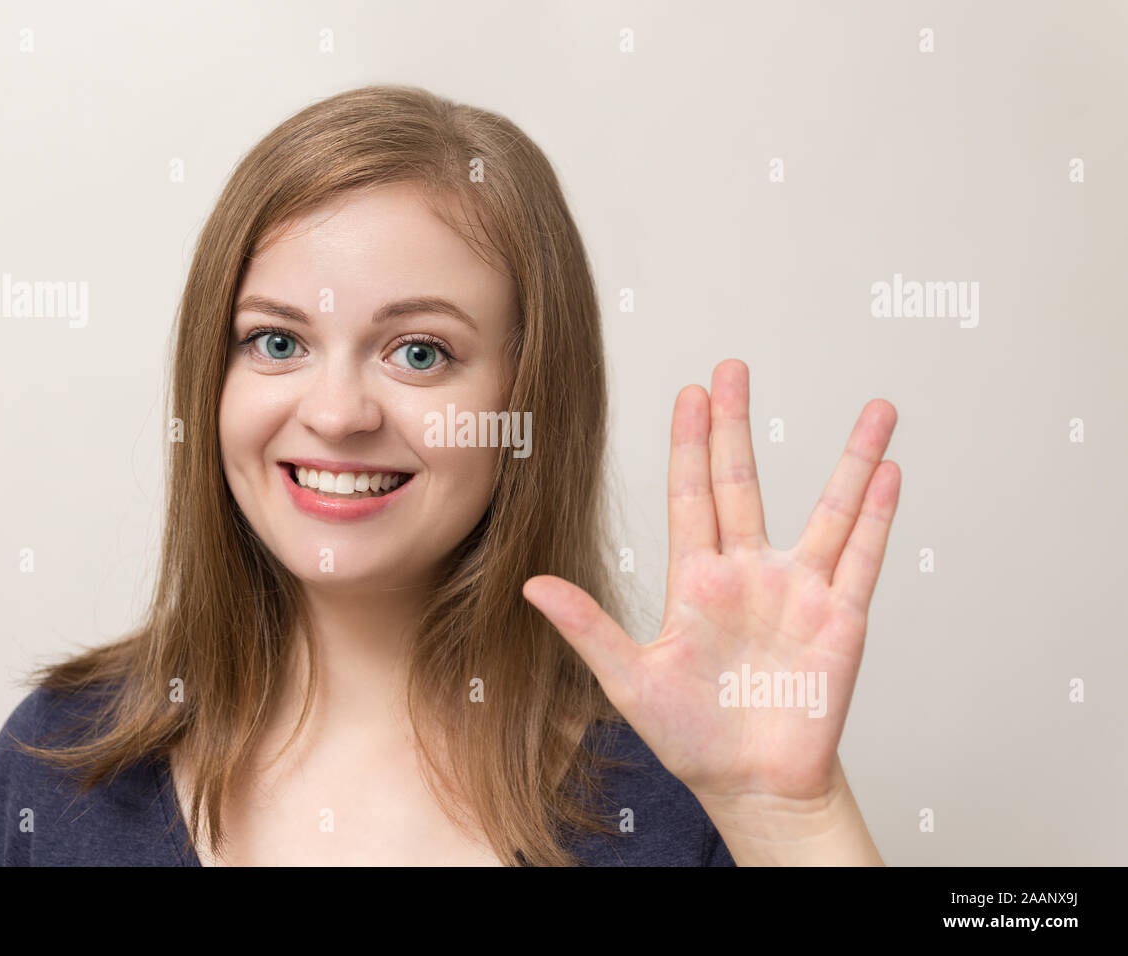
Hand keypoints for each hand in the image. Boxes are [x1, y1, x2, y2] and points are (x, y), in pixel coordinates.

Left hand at [523, 359, 899, 811]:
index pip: (692, 495)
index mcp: (697, 581)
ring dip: (852, 460)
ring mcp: (799, 592)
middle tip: (734, 367)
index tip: (692, 392)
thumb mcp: (629, 680)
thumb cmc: (691, 737)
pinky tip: (889, 473)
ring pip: (830, 510)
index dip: (692, 443)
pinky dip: (878, 516)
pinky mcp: (841, 620)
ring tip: (875, 411)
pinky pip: (863, 558)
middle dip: (738, 424)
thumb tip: (532, 584)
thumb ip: (588, 627)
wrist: (752, 786)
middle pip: (745, 482)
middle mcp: (749, 573)